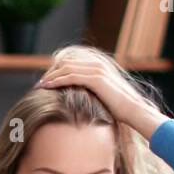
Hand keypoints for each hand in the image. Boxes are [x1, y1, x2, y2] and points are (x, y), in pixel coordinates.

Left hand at [36, 57, 166, 140]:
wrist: (133, 110)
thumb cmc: (118, 108)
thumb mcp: (101, 96)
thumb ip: (90, 92)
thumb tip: (79, 98)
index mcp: (98, 66)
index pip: (71, 63)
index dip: (57, 71)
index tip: (46, 82)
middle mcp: (96, 64)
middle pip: (66, 63)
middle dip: (51, 72)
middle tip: (40, 83)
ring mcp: (96, 70)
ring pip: (66, 68)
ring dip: (51, 76)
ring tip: (40, 85)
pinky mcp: (95, 78)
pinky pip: (70, 76)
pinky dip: (56, 81)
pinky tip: (47, 87)